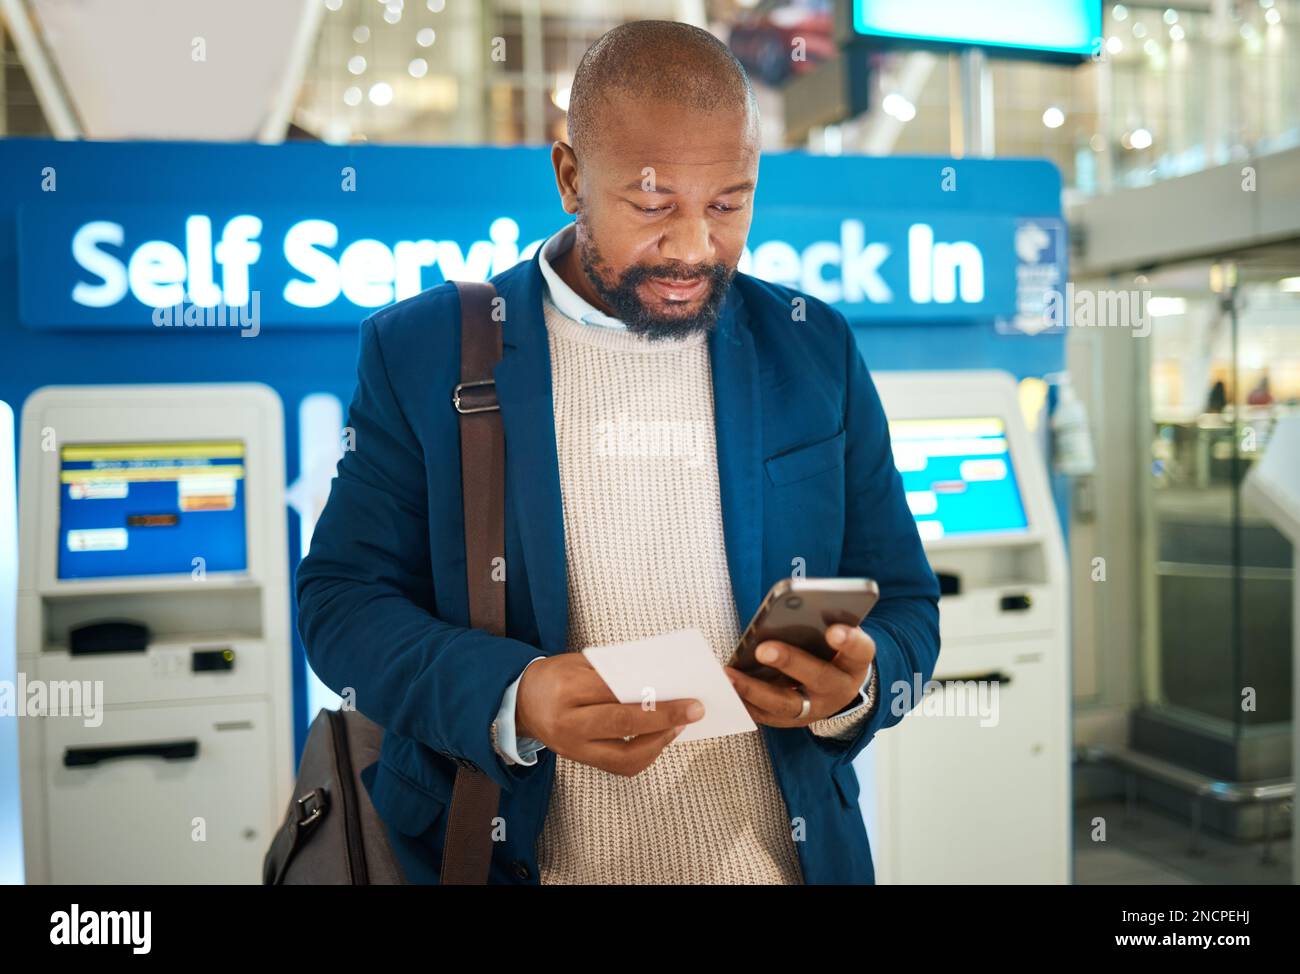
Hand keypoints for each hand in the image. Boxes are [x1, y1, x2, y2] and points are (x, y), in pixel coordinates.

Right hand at [515, 653, 704, 775]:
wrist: (521, 702)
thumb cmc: (555, 676)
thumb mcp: (580, 662)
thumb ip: (616, 670)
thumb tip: (660, 678)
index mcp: (568, 688)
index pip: (617, 693)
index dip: (655, 697)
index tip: (686, 695)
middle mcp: (569, 722)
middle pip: (623, 725)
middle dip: (665, 719)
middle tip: (695, 711)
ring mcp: (574, 748)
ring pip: (625, 756)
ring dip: (658, 743)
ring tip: (678, 726)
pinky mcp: (580, 761)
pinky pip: (619, 766)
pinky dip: (645, 754)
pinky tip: (659, 739)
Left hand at [724, 624, 874, 727]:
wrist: (837, 686)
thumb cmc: (831, 650)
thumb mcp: (836, 634)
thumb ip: (822, 621)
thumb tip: (791, 604)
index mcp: (855, 663)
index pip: (859, 651)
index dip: (849, 641)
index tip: (833, 631)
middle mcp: (840, 689)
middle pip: (818, 678)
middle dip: (790, 662)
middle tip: (763, 649)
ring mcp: (817, 709)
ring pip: (788, 704)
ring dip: (756, 690)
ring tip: (731, 675)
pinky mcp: (795, 721)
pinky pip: (768, 716)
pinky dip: (747, 703)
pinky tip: (728, 688)